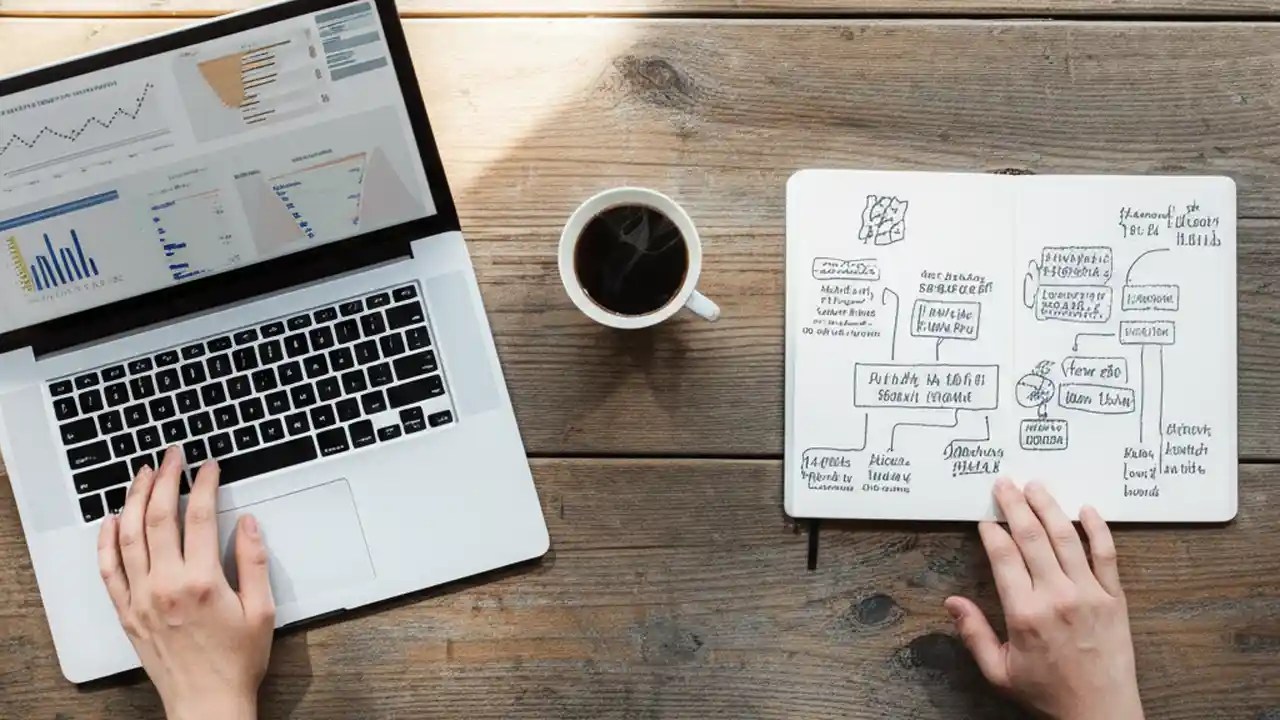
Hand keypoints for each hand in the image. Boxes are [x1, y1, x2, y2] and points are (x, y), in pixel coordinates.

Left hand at [97, 447, 274, 719]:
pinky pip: (109, 570)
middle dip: (166, 479)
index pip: (199, 516)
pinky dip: (106, 541)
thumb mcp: (262, 610)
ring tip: (143, 475)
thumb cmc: (237, 661)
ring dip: (135, 499)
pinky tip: (111, 520)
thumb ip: (254, 562)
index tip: (209, 466)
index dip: (204, 484)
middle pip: (159, 517)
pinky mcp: (127, 613)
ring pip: (129, 536)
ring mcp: (141, 598)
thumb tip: (248, 524)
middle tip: (172, 456)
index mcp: (203, 582)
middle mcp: (165, 585)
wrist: (207, 703)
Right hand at [945, 479, 1142, 719]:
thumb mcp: (998, 672)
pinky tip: (1087, 509)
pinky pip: (1107, 555)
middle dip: (1015, 506)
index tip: (984, 519)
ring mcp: (1090, 594)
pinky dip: (1097, 529)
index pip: (1004, 557)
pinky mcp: (1115, 599)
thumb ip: (973, 634)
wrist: (1101, 714)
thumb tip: (952, 602)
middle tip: (1005, 483)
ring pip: (1067, 538)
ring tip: (1037, 487)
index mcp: (1025, 614)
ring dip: (1050, 508)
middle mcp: (1057, 597)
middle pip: (1033, 538)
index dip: (992, 533)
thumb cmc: (1047, 694)